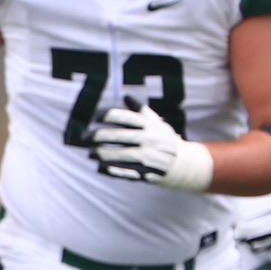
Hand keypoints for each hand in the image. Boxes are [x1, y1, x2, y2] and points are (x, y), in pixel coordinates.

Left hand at [88, 100, 213, 190]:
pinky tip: (100, 168)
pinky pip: (129, 172)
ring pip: (125, 155)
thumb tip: (126, 96)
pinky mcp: (148, 173)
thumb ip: (141, 111)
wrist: (184, 164)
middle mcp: (152, 140)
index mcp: (152, 126)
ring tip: (90, 153)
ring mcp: (151, 157)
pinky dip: (114, 171)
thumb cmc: (164, 140)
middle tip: (86, 137)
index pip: (130, 118)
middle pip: (124, 136)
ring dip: (106, 154)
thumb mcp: (157, 123)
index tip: (96, 117)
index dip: (112, 116)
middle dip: (104, 136)